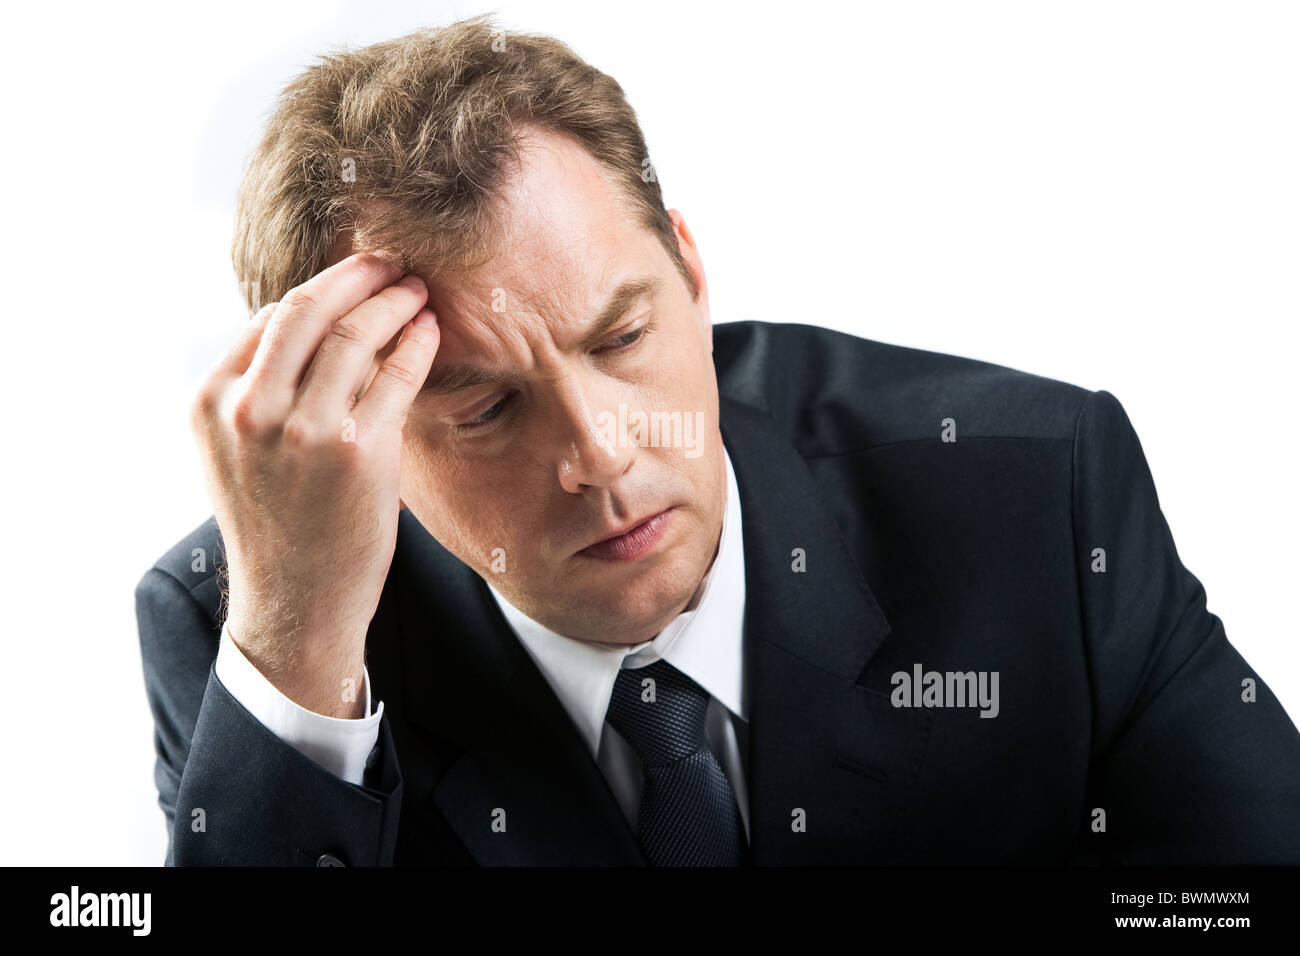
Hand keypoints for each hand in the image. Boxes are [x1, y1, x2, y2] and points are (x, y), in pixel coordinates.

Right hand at [190, 252, 439, 715]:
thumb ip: (260, 389)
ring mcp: (301, 430)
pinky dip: (416, 344)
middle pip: (308, 309)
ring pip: (354, 335)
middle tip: (391, 262)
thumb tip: (311, 319)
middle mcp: (249, 410)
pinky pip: (394, 375)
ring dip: (393, 302)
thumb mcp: (238, 453)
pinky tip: (430, 331)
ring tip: (418, 292)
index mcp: (211, 402)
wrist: (297, 602)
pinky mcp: (355, 451)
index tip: (352, 276)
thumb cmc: (278, 523)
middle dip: (356, 275)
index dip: (319, 289)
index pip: (269, 319)